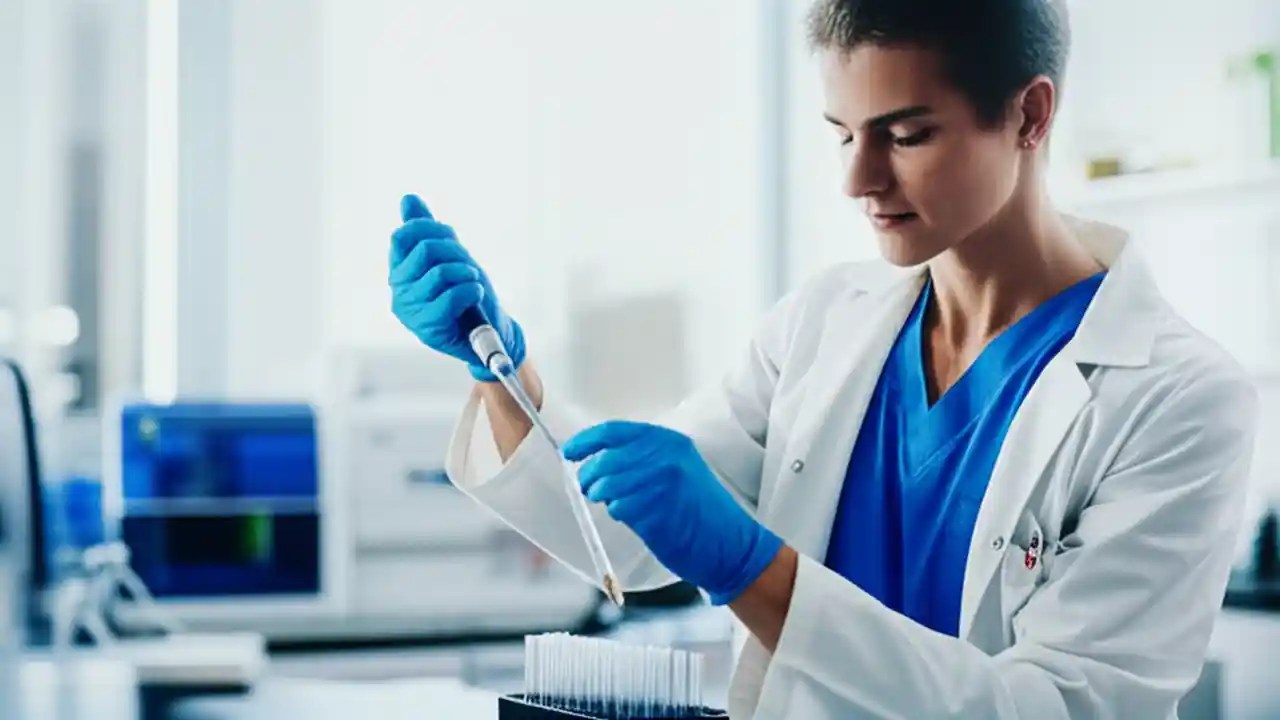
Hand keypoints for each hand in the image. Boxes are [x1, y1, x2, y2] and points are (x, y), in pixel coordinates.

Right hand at [388, 194, 524, 381]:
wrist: (489, 332)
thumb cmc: (466, 294)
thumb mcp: (447, 256)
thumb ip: (425, 229)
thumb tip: (408, 199)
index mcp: (399, 269)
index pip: (404, 235)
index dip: (432, 230)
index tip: (452, 241)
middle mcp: (399, 289)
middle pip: (425, 249)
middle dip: (456, 252)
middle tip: (467, 267)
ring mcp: (411, 310)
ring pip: (441, 272)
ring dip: (467, 274)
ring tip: (472, 284)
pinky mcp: (428, 328)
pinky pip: (452, 296)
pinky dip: (472, 290)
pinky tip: (475, 296)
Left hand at [563, 421, 782, 604]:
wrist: (730, 544)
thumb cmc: (699, 511)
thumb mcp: (677, 469)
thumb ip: (642, 459)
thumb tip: (597, 459)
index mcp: (669, 441)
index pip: (614, 431)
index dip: (586, 441)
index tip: (569, 452)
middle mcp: (665, 456)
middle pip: (605, 459)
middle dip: (588, 475)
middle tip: (587, 488)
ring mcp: (661, 483)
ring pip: (607, 485)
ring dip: (603, 497)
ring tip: (618, 505)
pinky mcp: (656, 511)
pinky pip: (619, 509)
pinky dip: (619, 514)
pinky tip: (637, 519)